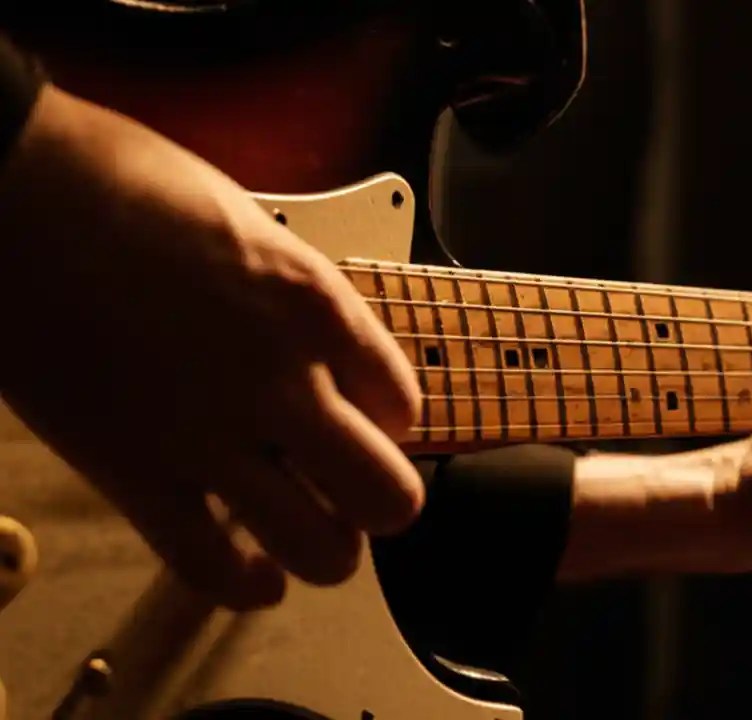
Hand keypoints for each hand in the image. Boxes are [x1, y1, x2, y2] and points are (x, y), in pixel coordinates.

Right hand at [0, 85, 422, 608]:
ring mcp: (210, 435)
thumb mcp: (253, 225)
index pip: (404, 406)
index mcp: (316, 307)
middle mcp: (280, 380)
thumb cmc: (124, 186)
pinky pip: (212, 568)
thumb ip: (299, 299)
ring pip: (320, 549)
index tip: (362, 417)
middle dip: (383, 502)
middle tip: (357, 489)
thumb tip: (321, 346)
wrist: (16, 192)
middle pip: (387, 496)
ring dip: (329, 549)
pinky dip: (246, 585)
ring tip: (315, 532)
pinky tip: (258, 575)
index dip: (387, 420)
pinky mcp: (134, 473)